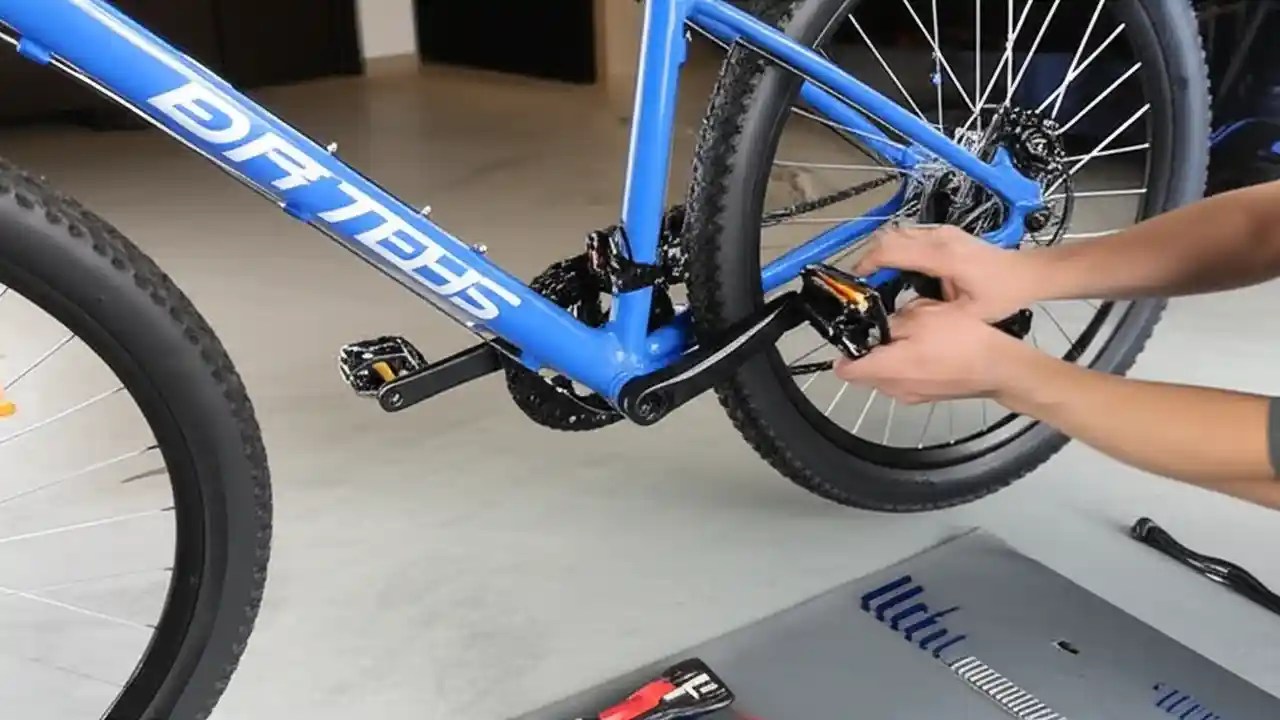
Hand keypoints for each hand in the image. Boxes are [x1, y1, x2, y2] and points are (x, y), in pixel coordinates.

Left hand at [833, 300, 1035, 403]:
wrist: (998, 367)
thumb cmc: (961, 340)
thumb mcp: (921, 315)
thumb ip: (892, 320)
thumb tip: (880, 325)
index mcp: (886, 368)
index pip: (845, 370)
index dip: (843, 353)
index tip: (849, 338)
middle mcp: (893, 389)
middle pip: (864, 374)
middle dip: (868, 353)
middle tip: (883, 330)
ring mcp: (911, 396)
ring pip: (885, 377)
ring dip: (889, 360)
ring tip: (909, 337)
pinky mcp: (927, 397)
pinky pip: (904, 381)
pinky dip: (907, 368)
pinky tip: (926, 349)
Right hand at [853, 225, 1043, 320]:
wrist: (1025, 273)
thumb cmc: (1001, 295)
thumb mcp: (966, 314)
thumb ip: (932, 315)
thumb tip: (899, 321)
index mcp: (942, 256)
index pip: (892, 249)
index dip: (868, 262)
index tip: (856, 281)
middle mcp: (939, 237)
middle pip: (889, 236)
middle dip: (869, 257)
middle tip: (861, 283)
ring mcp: (942, 231)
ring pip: (898, 232)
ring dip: (881, 251)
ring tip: (874, 278)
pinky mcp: (944, 232)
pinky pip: (910, 234)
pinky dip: (895, 248)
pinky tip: (894, 269)